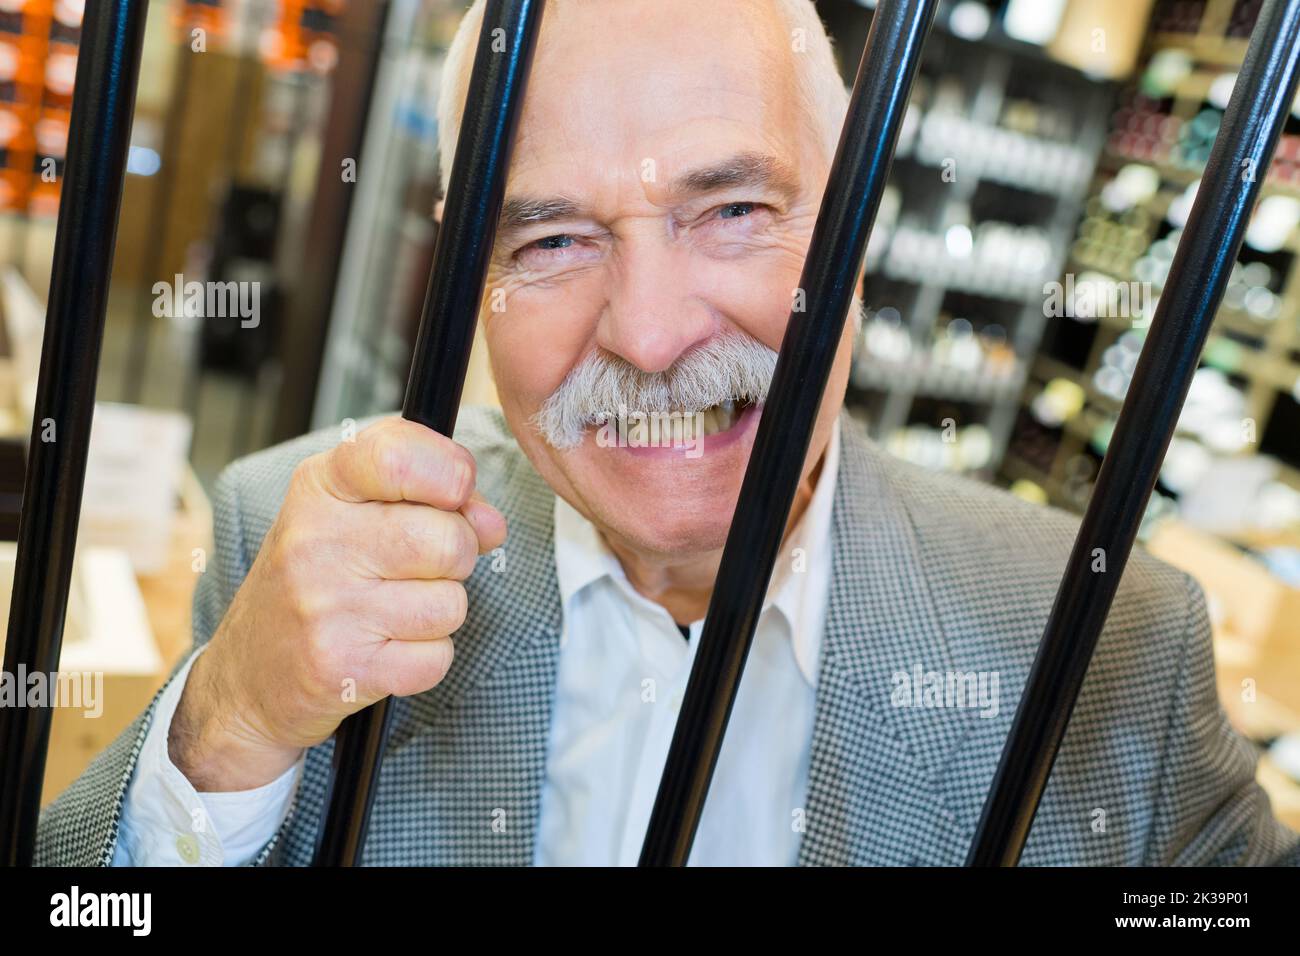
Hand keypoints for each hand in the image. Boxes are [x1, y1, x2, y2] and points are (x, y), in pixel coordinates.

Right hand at [169, 417, 506, 790]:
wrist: (248, 675)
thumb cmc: (315, 581)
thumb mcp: (351, 512)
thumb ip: (430, 498)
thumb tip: (489, 522)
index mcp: (321, 487)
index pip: (401, 456)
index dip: (451, 474)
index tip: (454, 492)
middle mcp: (316, 541)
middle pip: (449, 540)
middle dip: (456, 558)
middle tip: (417, 568)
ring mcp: (325, 607)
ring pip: (451, 604)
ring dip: (439, 612)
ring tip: (393, 610)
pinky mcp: (341, 668)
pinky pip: (436, 658)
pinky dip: (425, 658)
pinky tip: (386, 648)